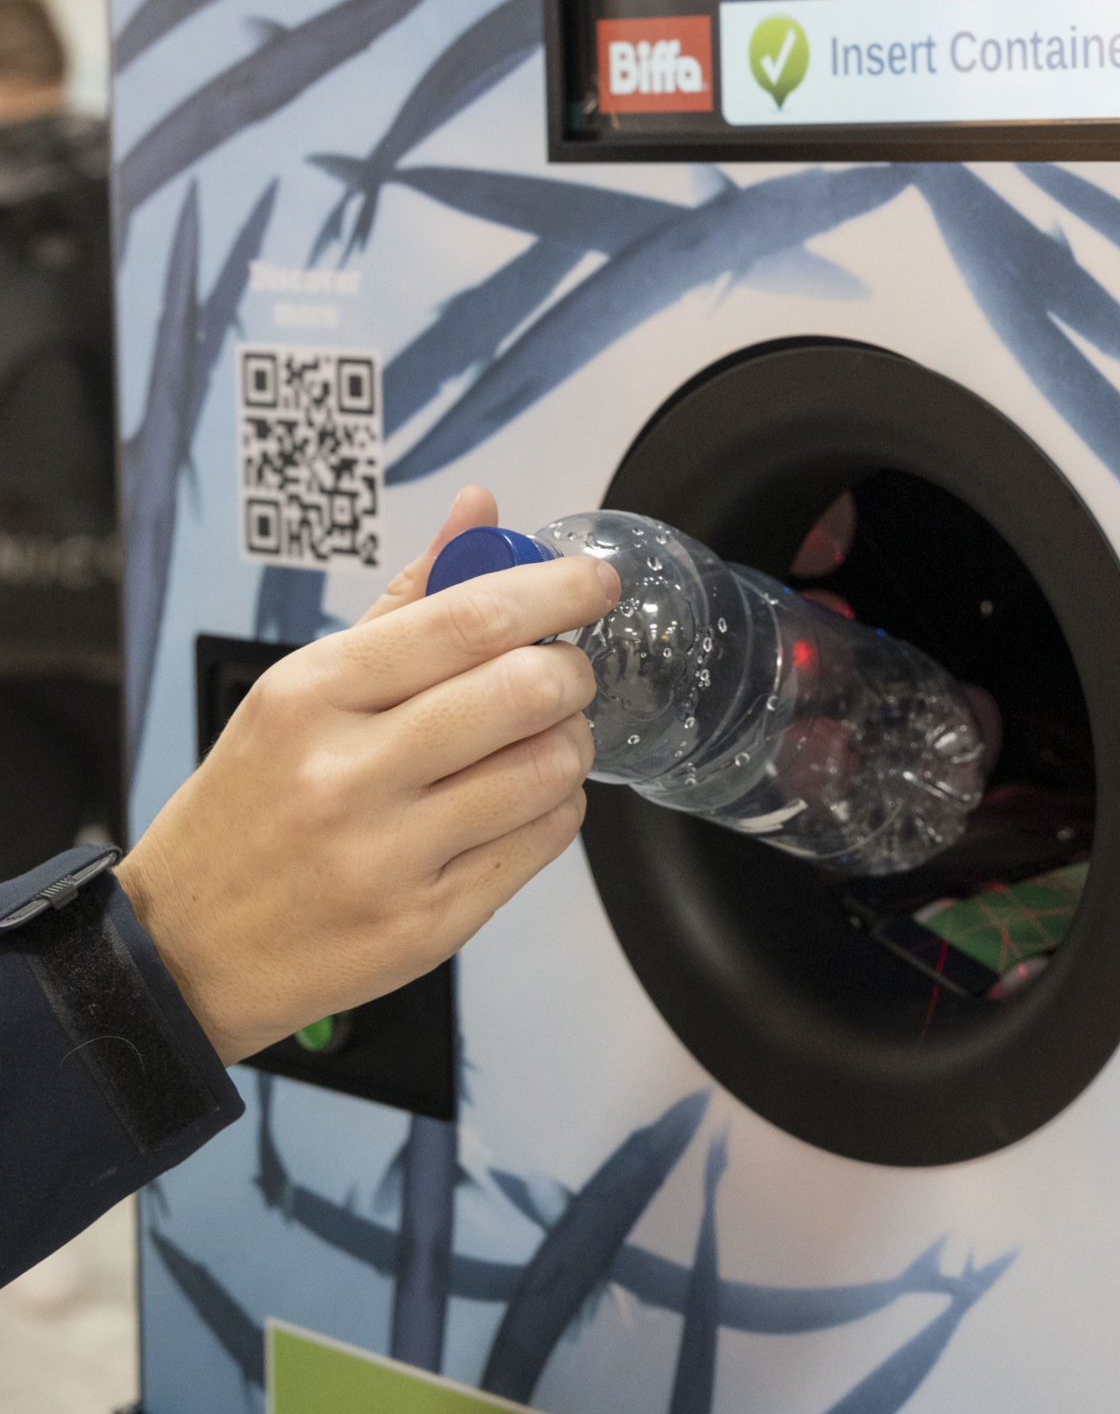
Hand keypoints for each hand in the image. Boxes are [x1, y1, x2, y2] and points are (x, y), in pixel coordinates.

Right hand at [116, 485, 617, 1063]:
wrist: (184, 949)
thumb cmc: (250, 805)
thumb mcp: (298, 689)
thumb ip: (404, 600)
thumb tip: (480, 510)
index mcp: (313, 695)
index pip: (467, 621)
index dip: (554, 590)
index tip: (594, 580)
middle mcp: (349, 775)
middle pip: (523, 691)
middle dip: (573, 669)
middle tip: (566, 668)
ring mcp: (390, 858)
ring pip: (549, 770)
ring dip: (571, 740)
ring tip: (543, 737)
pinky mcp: (427, 926)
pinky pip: (543, 844)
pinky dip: (558, 806)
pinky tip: (523, 798)